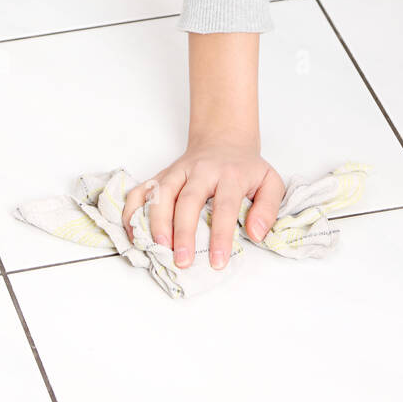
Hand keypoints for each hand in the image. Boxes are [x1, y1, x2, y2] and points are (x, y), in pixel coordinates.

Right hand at [121, 136, 284, 271]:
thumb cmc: (245, 168)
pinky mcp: (161, 175)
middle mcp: (201, 170)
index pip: (225, 205)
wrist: (224, 139)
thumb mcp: (270, 182)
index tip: (218, 261)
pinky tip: (134, 233)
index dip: (221, 234)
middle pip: (188, 199)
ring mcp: (177, 171)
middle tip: (182, 260)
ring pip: (161, 193)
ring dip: (156, 221)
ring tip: (158, 248)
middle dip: (183, 232)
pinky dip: (132, 210)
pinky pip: (140, 190)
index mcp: (230, 174)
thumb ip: (268, 208)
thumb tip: (255, 233)